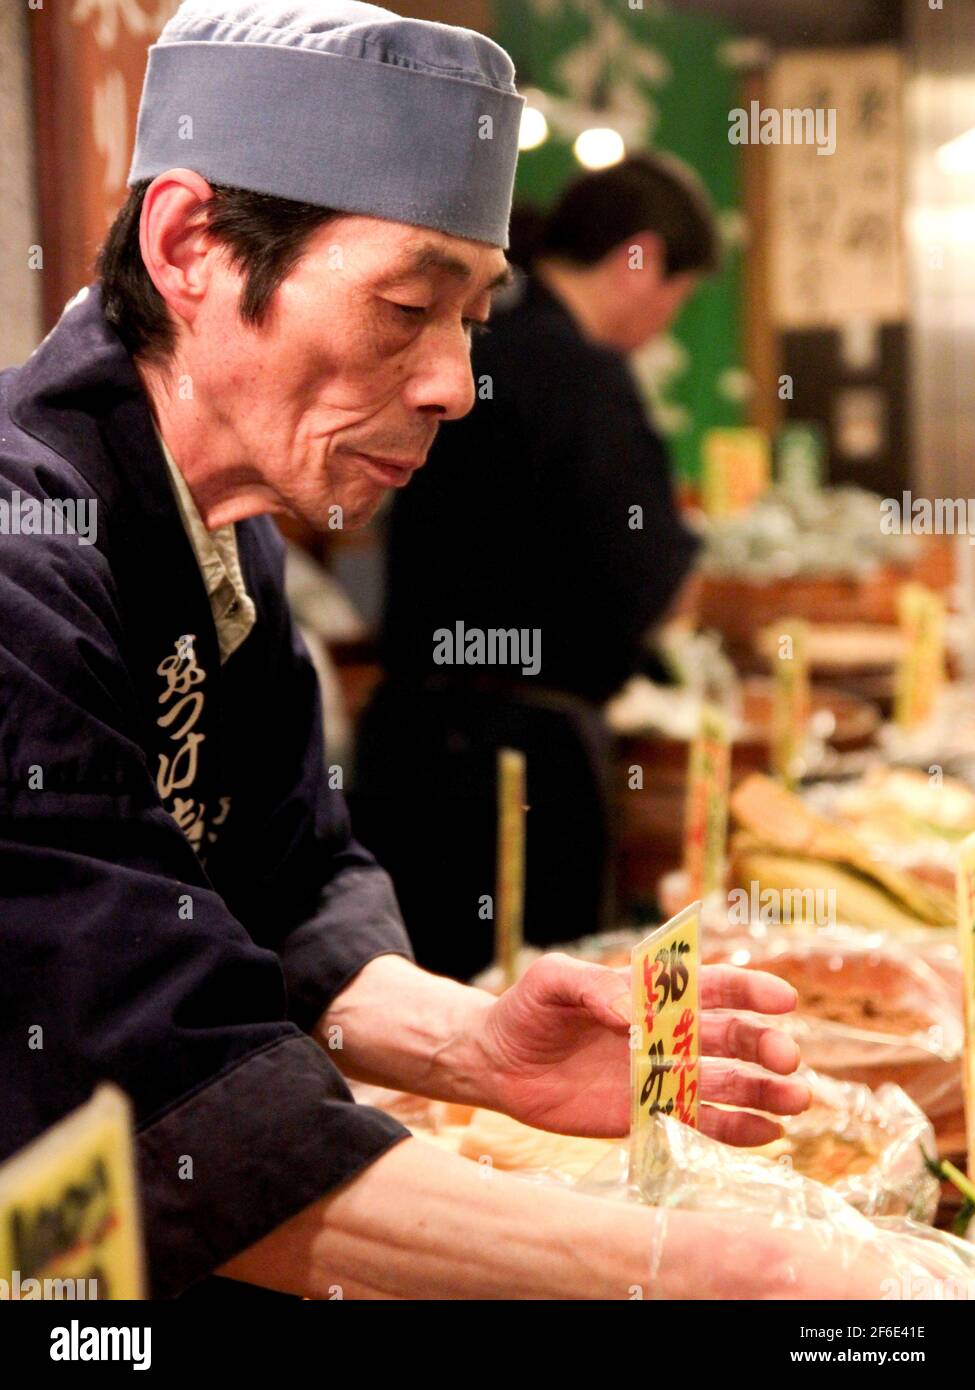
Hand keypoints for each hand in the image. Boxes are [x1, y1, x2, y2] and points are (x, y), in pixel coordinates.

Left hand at [466, 954, 809, 1145]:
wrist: (496, 1062)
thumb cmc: (525, 1010)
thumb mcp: (551, 981)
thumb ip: (590, 986)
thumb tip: (630, 1014)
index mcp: (650, 993)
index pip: (710, 987)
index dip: (749, 990)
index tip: (783, 999)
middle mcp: (665, 1034)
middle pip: (729, 1037)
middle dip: (763, 1045)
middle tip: (786, 1057)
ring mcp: (660, 1076)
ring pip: (726, 1082)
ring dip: (764, 1090)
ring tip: (797, 1100)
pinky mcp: (647, 1114)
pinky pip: (700, 1122)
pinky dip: (737, 1129)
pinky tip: (770, 1134)